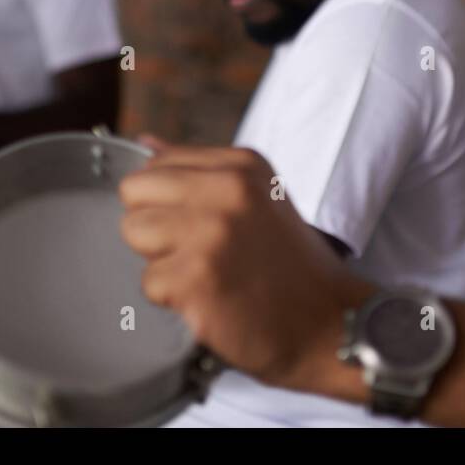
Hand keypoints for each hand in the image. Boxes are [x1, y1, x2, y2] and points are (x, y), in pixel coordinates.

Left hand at [118, 137, 374, 393]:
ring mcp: (211, 234)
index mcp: (240, 165)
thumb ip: (199, 170)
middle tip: (195, 250)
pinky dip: (172, 301)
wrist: (329, 322)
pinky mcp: (197, 279)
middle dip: (155, 226)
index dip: (167, 199)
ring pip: (135, 234)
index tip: (197, 222)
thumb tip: (144, 142)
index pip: (157, 164)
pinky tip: (209, 300)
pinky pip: (149, 282)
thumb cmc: (289, 264)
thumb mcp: (256, 197)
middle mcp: (226, 191)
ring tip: (203, 274)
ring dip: (161, 262)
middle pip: (135, 194)